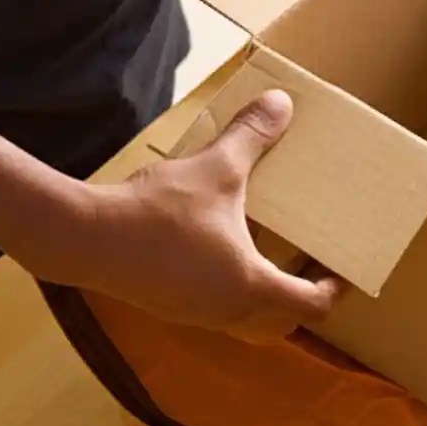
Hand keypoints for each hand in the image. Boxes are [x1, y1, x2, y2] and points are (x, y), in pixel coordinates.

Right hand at [29, 90, 344, 344]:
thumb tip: (281, 102)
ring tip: (271, 259)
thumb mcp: (215, 167)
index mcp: (253, 286)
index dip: (333, 288)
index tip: (340, 268)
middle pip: (284, 323)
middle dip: (302, 299)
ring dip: (267, 300)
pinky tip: (222, 256)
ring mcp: (198, 316)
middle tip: (309, 266)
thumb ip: (252, 136)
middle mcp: (230, 311)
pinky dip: (234, 295)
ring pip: (249, 322)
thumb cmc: (159, 210)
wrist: (85, 238)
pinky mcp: (171, 308)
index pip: (312, 304)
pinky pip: (218, 313)